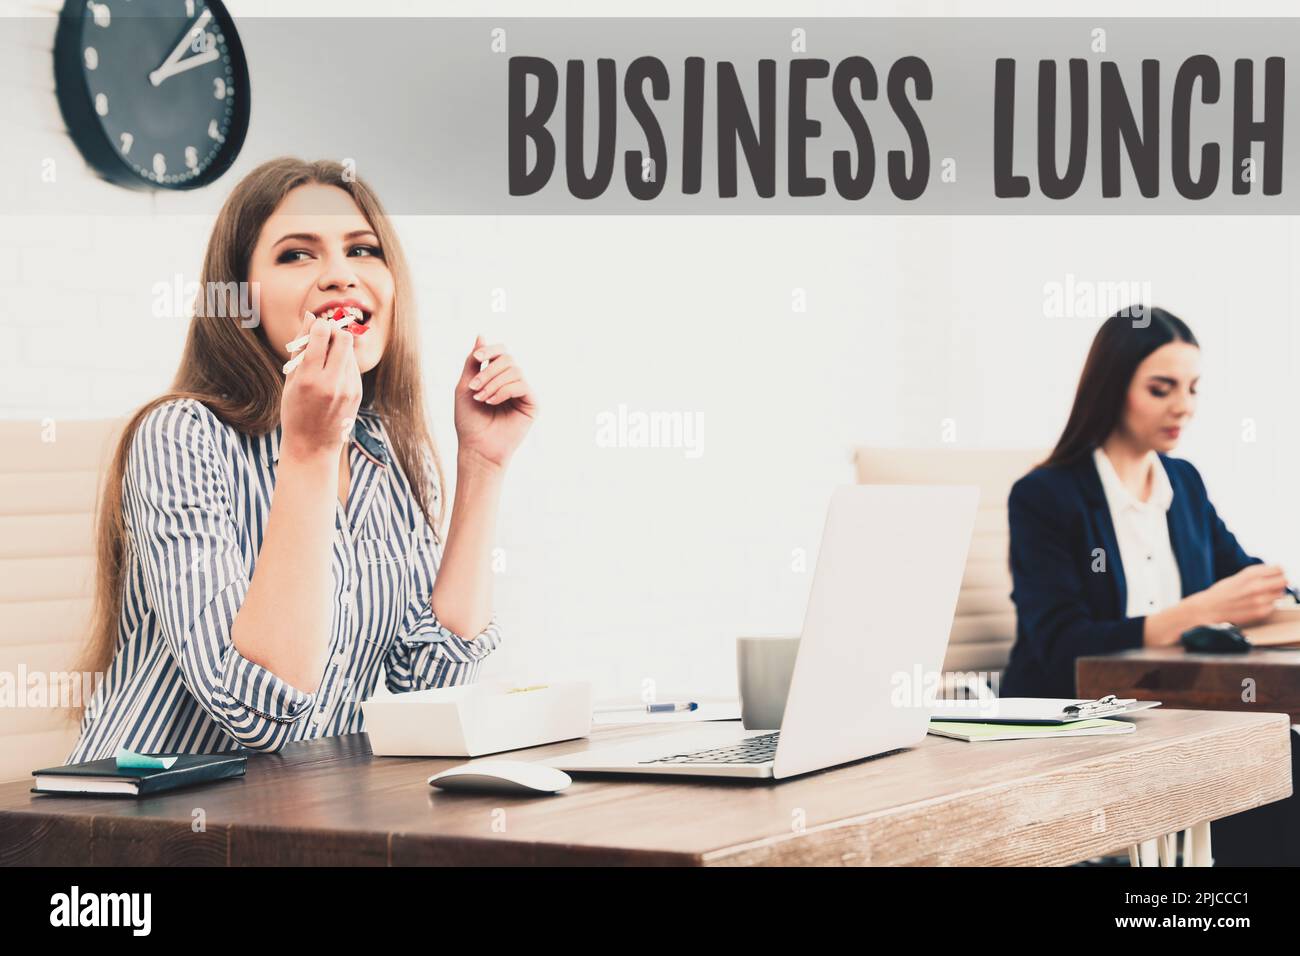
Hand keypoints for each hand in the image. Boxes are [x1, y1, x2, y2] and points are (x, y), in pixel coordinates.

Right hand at [280, 312, 361, 460]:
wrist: (312, 446)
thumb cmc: (294, 410)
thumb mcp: (291, 380)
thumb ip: (301, 347)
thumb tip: (310, 316)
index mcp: (309, 379)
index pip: (322, 335)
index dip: (320, 325)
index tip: (315, 328)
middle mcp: (332, 383)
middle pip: (344, 339)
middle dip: (334, 332)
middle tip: (324, 337)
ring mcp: (348, 389)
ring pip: (350, 351)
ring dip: (338, 347)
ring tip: (324, 358)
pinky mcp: (357, 393)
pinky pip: (353, 366)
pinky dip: (343, 362)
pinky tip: (331, 374)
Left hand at [453, 335, 537, 469]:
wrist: (477, 448)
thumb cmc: (469, 421)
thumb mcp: (465, 386)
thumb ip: (473, 362)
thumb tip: (481, 335)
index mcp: (499, 377)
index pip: (502, 352)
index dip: (491, 350)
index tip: (477, 358)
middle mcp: (513, 382)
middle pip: (508, 358)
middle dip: (489, 371)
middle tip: (474, 387)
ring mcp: (524, 393)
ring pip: (514, 371)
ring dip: (493, 383)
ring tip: (481, 398)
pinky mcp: (533, 404)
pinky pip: (522, 385)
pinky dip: (504, 391)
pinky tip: (491, 402)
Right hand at [1193, 563, 1286, 626]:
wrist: (1208, 609)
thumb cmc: (1222, 592)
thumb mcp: (1239, 577)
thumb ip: (1259, 574)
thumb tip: (1279, 572)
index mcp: (1250, 574)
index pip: (1279, 569)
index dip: (1277, 572)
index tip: (1274, 575)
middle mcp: (1257, 586)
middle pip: (1284, 581)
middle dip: (1279, 582)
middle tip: (1272, 585)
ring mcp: (1260, 600)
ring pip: (1280, 594)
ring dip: (1274, 594)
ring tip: (1260, 596)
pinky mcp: (1260, 613)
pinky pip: (1274, 606)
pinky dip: (1268, 605)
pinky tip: (1255, 605)